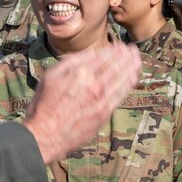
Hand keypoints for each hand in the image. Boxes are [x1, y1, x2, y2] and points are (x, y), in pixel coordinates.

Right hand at [24, 44, 141, 164]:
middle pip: (116, 66)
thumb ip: (71, 62)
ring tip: (137, 59)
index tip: (121, 45)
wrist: (46, 135)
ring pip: (122, 79)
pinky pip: (122, 94)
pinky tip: (133, 77)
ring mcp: (102, 100)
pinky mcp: (105, 113)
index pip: (103, 57)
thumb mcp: (51, 76)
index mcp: (80, 73)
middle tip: (133, 50)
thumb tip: (90, 53)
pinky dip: (129, 83)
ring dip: (132, 67)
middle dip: (127, 56)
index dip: (115, 50)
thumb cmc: (44, 105)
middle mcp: (94, 85)